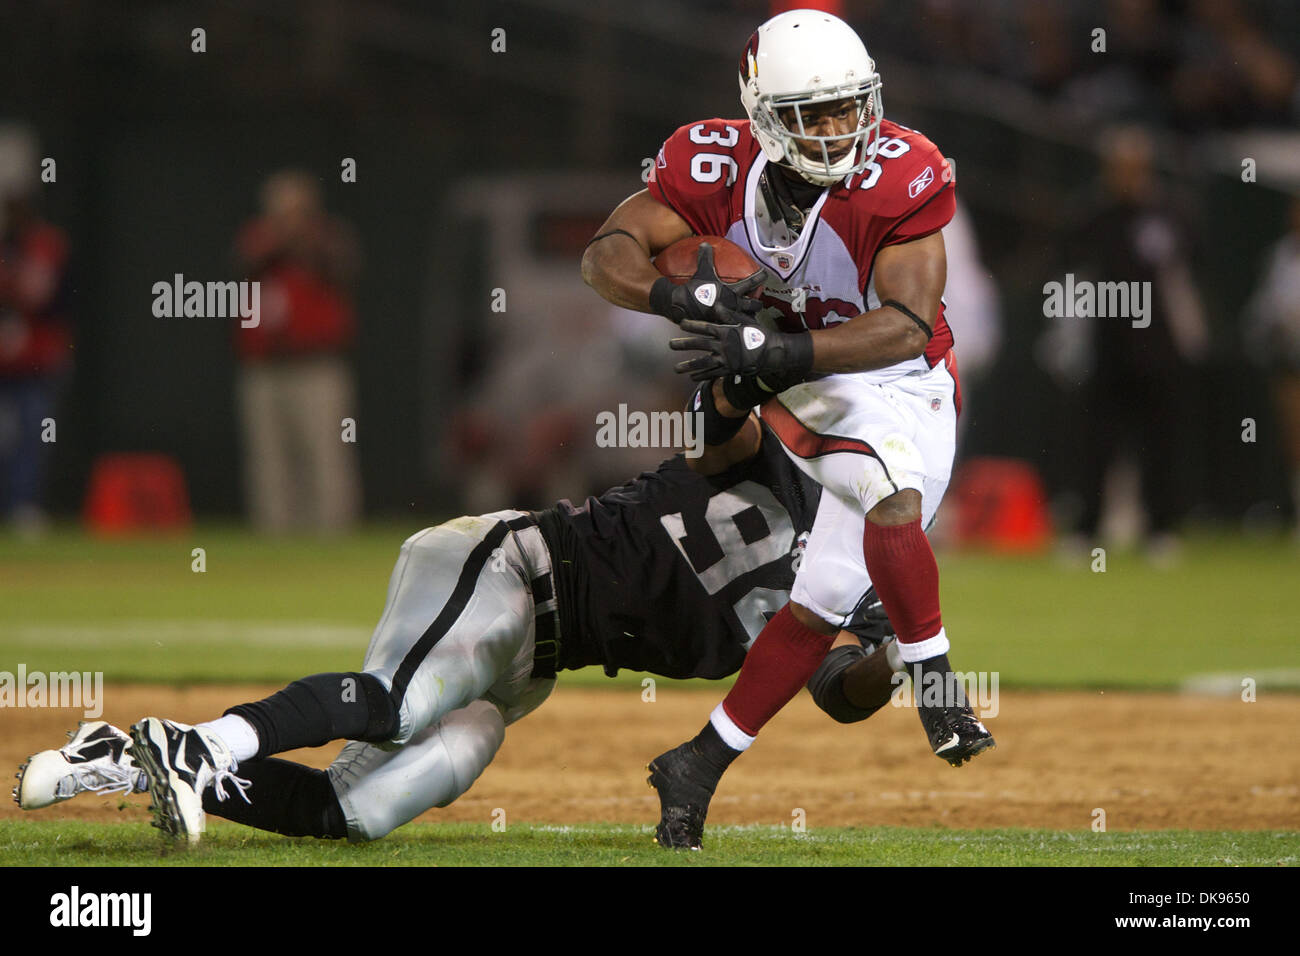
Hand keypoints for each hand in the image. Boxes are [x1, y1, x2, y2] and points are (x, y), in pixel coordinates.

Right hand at [649, 242, 763, 324]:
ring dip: (750, 317)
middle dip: (759, 303)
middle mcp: (734, 304)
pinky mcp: (722, 325)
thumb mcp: (701, 271)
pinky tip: (737, 328)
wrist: (682, 306)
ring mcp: (729, 317)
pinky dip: (737, 326)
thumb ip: (705, 257)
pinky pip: (734, 326)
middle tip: (759, 301)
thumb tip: (704, 244)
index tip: (765, 274)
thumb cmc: (693, 289)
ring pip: (746, 318)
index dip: (761, 277)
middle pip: (754, 304)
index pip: (752, 282)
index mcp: (732, 291)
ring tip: (750, 317)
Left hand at [670, 317, 813, 381]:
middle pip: (699, 344)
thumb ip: (728, 314)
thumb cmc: (758, 334)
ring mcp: (726, 359)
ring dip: (689, 365)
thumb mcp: (745, 320)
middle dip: (684, 344)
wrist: (772, 352)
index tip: (680, 324)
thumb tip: (714, 304)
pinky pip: (713, 373)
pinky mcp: (729, 370)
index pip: (705, 327)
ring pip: (703, 363)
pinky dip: (702, 375)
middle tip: (670, 344)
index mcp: (726, 331)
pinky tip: (692, 377)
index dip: (692, 325)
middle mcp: (723, 346)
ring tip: (676, 368)